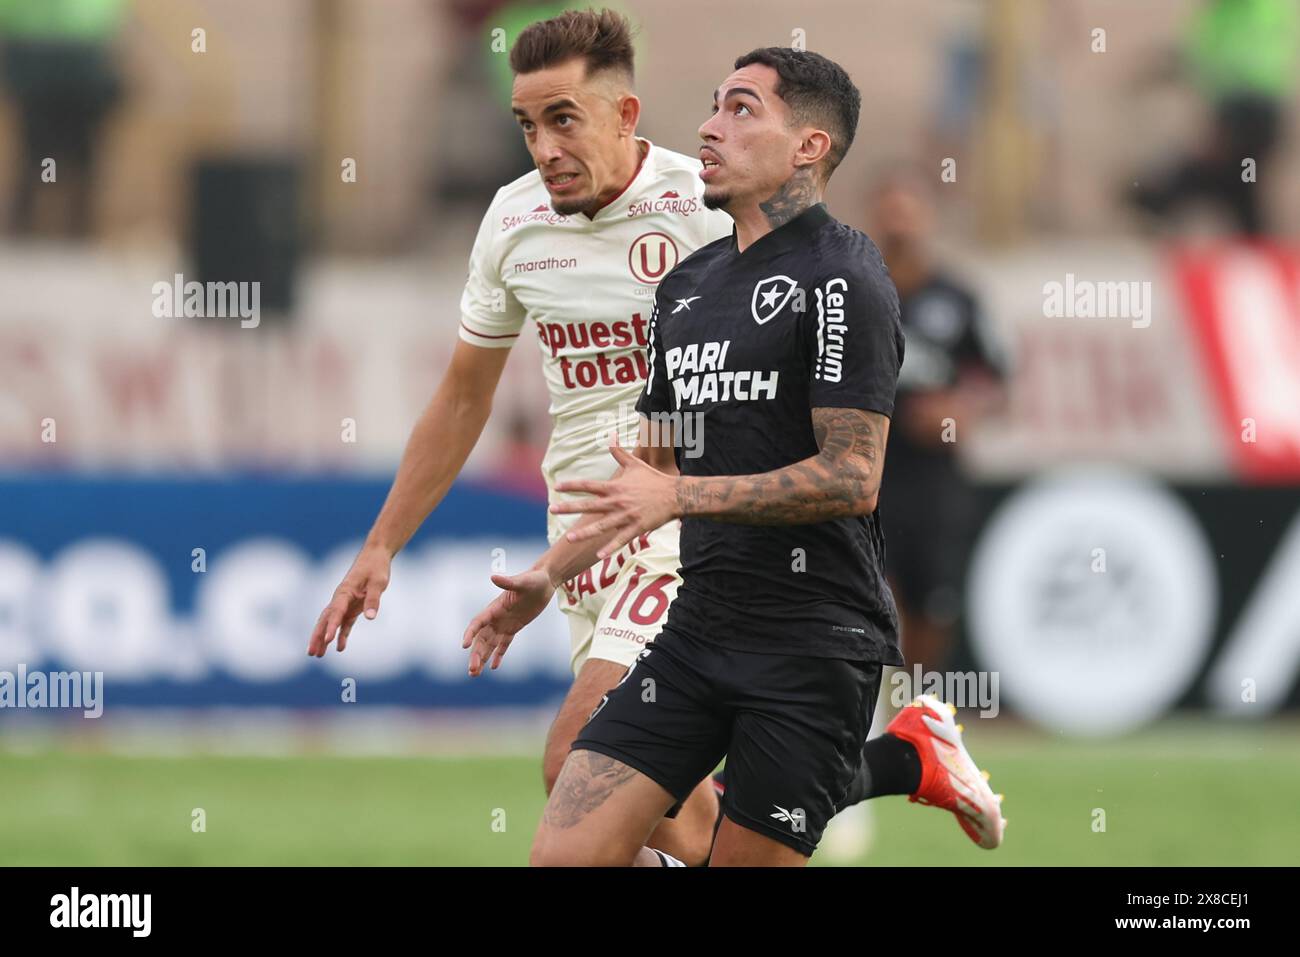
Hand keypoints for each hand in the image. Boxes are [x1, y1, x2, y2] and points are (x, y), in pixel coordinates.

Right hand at [308, 543, 391, 656]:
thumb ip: (373, 599)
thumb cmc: (376, 567)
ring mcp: (345, 603)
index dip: (331, 626)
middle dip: (318, 636)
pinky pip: (344, 623)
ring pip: (330, 623)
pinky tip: (339, 648)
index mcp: (344, 591)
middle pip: (325, 620)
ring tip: (318, 655)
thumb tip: (370, 617)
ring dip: (324, 638)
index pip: (336, 611)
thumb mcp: (378, 582)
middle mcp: (341, 598)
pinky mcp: (352, 607)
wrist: (375, 556)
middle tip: (311, 653)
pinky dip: (341, 635)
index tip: (328, 640)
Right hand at [462, 568, 555, 675]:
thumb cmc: (533, 579)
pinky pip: (504, 644)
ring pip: (489, 644)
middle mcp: (496, 617)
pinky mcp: (514, 628)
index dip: (470, 633)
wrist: (544, 582)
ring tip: (474, 674)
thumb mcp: (523, 582)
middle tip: (471, 670)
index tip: (464, 646)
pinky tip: (494, 667)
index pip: (478, 622)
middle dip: (476, 654)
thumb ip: (508, 582)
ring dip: (482, 658)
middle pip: (481, 639)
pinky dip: (498, 655)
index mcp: (494, 607)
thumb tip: (493, 577)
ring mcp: (504, 624)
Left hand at [550, 441, 678, 558]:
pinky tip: (598, 555)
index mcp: (615, 487)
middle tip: (552, 510)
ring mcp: (626, 515)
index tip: (556, 487)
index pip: (588, 485)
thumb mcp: (635, 463)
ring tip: (569, 539)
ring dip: (584, 533)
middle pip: (589, 505)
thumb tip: (611, 437)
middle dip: (569, 507)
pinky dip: (610, 547)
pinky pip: (621, 539)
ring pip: (601, 525)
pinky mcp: (636, 527)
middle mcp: (617, 501)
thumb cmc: (653, 479)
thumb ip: (619, 452)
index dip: (572, 486)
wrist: (675, 494)